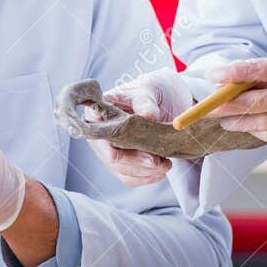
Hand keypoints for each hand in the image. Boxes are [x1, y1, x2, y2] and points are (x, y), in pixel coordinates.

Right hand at [88, 70, 195, 185]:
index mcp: (98, 114)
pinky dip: (148, 177)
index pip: (100, 137)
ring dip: (145, 173)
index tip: (145, 152)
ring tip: (165, 164)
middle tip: (159, 162)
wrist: (168, 99)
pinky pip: (132, 178)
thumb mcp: (150, 88)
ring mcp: (112, 150)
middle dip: (137, 164)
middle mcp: (101, 135)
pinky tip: (161, 170)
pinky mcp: (125, 161)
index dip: (119, 148)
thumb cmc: (153, 90)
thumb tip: (146, 113)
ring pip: (123, 172)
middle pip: (112, 159)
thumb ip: (145, 100)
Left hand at [202, 58, 266, 163]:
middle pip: (261, 99)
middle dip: (229, 103)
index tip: (214, 75)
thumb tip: (228, 80)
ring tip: (222, 118)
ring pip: (264, 121)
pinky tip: (244, 126)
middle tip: (209, 105)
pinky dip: (254, 130)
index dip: (238, 72)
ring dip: (238, 120)